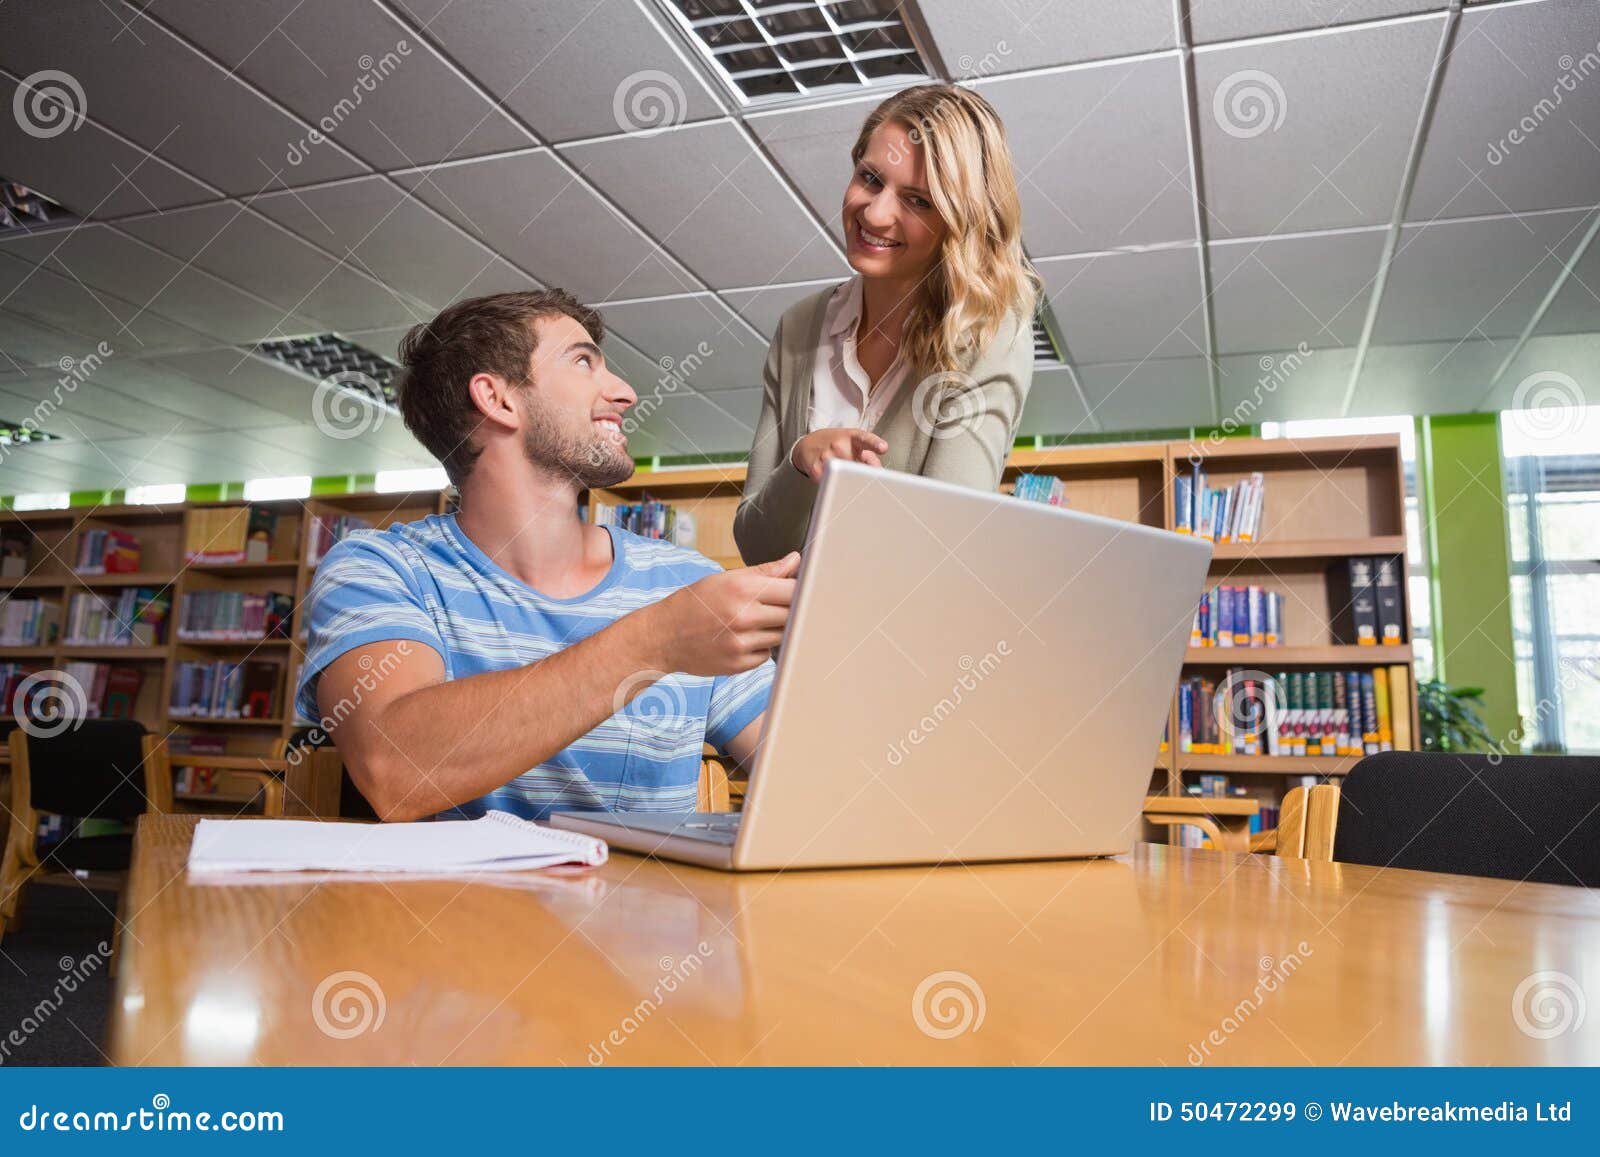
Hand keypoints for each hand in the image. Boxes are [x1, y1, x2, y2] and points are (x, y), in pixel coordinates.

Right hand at [641, 553, 799, 675]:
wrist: (664, 636)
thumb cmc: (694, 603)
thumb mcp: (725, 579)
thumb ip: (765, 572)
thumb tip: (794, 560)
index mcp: (741, 589)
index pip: (792, 591)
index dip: (801, 590)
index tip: (801, 590)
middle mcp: (743, 617)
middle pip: (792, 615)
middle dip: (791, 610)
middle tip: (779, 606)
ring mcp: (741, 643)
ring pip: (782, 636)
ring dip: (777, 629)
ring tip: (756, 621)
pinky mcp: (739, 664)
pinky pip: (766, 654)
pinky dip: (762, 646)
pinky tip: (744, 638)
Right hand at [790, 427, 887, 482]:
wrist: (809, 444)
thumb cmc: (836, 443)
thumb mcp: (855, 444)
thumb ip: (871, 457)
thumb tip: (879, 472)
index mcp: (853, 437)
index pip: (866, 439)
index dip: (875, 444)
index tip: (883, 448)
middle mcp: (839, 444)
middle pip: (858, 468)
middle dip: (859, 474)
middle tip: (853, 469)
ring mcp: (826, 455)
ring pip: (845, 478)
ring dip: (846, 479)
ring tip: (840, 470)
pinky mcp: (816, 468)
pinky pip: (832, 484)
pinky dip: (834, 483)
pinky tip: (829, 474)